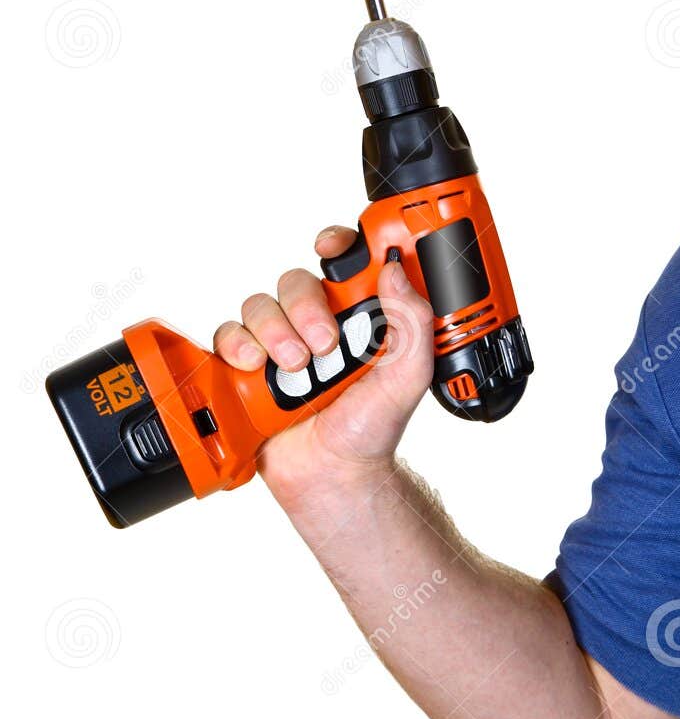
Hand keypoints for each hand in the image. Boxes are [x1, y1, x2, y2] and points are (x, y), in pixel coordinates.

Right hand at [212, 226, 433, 512]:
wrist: (333, 475)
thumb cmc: (370, 430)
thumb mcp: (408, 375)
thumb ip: (412, 322)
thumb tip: (394, 270)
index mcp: (356, 317)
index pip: (342, 262)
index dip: (336, 243)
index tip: (332, 245)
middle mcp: (315, 324)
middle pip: (295, 281)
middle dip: (305, 307)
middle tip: (325, 345)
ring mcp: (278, 345)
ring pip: (260, 305)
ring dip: (275, 331)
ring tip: (295, 367)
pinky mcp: (247, 368)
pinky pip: (228, 335)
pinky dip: (238, 346)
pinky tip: (255, 367)